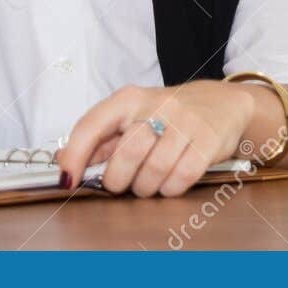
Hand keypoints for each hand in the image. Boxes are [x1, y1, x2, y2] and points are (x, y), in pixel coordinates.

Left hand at [57, 81, 254, 196]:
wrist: (224, 103)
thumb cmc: (170, 114)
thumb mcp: (134, 117)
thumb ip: (101, 139)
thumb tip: (63, 160)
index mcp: (131, 98)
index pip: (93, 123)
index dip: (75, 155)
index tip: (67, 179)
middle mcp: (158, 105)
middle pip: (126, 154)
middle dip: (118, 180)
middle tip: (123, 184)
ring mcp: (186, 122)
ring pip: (153, 170)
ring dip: (146, 188)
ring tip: (149, 183)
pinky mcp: (209, 140)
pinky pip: (181, 177)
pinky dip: (170, 188)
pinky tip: (170, 182)